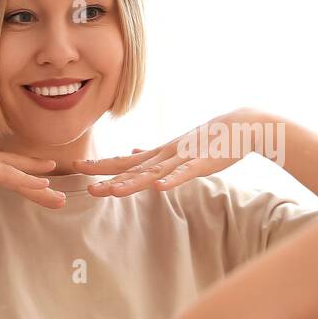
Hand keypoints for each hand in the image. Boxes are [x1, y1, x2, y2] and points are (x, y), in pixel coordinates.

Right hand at [0, 123, 64, 208]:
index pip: (2, 166)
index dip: (20, 171)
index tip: (36, 176)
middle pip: (17, 170)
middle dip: (38, 180)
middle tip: (58, 190)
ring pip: (20, 176)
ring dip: (42, 188)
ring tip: (61, 198)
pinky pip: (12, 176)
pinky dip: (29, 182)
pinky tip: (46, 186)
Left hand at [75, 109, 258, 197]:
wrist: (240, 125)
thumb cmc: (210, 138)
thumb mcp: (177, 146)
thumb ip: (153, 153)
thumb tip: (131, 153)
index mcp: (160, 153)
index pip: (125, 161)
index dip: (102, 164)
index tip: (77, 166)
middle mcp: (166, 154)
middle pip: (133, 169)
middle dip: (109, 177)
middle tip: (85, 185)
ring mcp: (184, 158)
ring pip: (154, 173)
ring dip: (133, 183)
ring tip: (113, 193)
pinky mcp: (203, 163)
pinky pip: (185, 173)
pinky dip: (173, 180)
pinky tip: (159, 189)